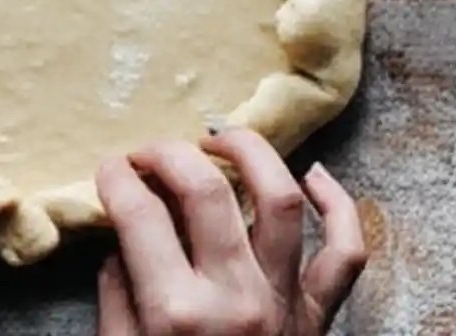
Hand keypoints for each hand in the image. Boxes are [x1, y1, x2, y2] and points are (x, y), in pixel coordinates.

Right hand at [95, 129, 367, 335]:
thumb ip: (118, 297)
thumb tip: (122, 242)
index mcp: (177, 313)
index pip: (139, 215)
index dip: (117, 178)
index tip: (108, 168)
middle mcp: (236, 298)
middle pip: (206, 190)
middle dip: (169, 154)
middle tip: (148, 153)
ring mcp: (285, 304)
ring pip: (282, 200)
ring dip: (252, 154)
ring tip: (221, 138)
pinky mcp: (319, 318)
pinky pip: (346, 252)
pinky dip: (339, 206)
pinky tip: (315, 177)